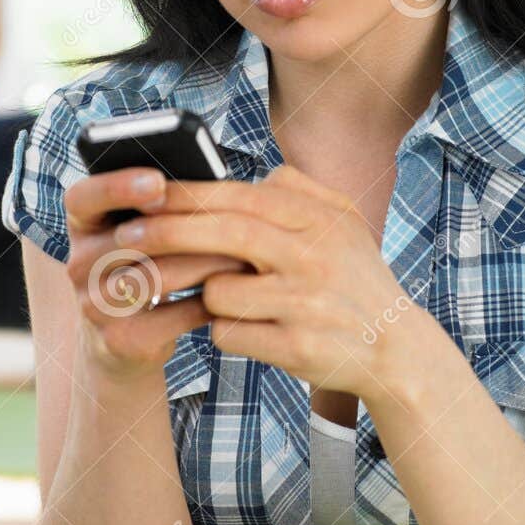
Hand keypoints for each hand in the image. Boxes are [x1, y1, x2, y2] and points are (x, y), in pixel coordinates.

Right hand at [63, 167, 248, 382]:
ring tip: (245, 253)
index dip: (117, 188)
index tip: (158, 182)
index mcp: (82, 225)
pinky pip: (175, 315)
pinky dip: (211, 301)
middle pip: (131, 239)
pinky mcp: (121, 340)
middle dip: (189, 228)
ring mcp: (96, 306)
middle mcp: (80, 265)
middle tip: (236, 218)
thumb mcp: (137, 233)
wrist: (117, 341)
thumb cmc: (143, 266)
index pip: (83, 198)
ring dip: (208, 264)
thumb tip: (213, 182)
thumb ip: (160, 206)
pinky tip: (235, 290)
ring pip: (158, 277)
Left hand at [109, 163, 435, 400]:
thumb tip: (254, 173)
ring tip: (230, 301)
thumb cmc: (356, 281)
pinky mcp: (296, 347)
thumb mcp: (343, 222)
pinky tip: (251, 332)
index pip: (241, 197)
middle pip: (226, 234)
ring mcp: (306, 304)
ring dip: (209, 298)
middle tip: (127, 237)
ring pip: (221, 292)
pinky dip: (227, 332)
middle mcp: (315, 256)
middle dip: (169, 233)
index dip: (187, 195)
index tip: (145, 194)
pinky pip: (229, 334)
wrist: (397, 351)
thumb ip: (299, 189)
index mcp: (319, 220)